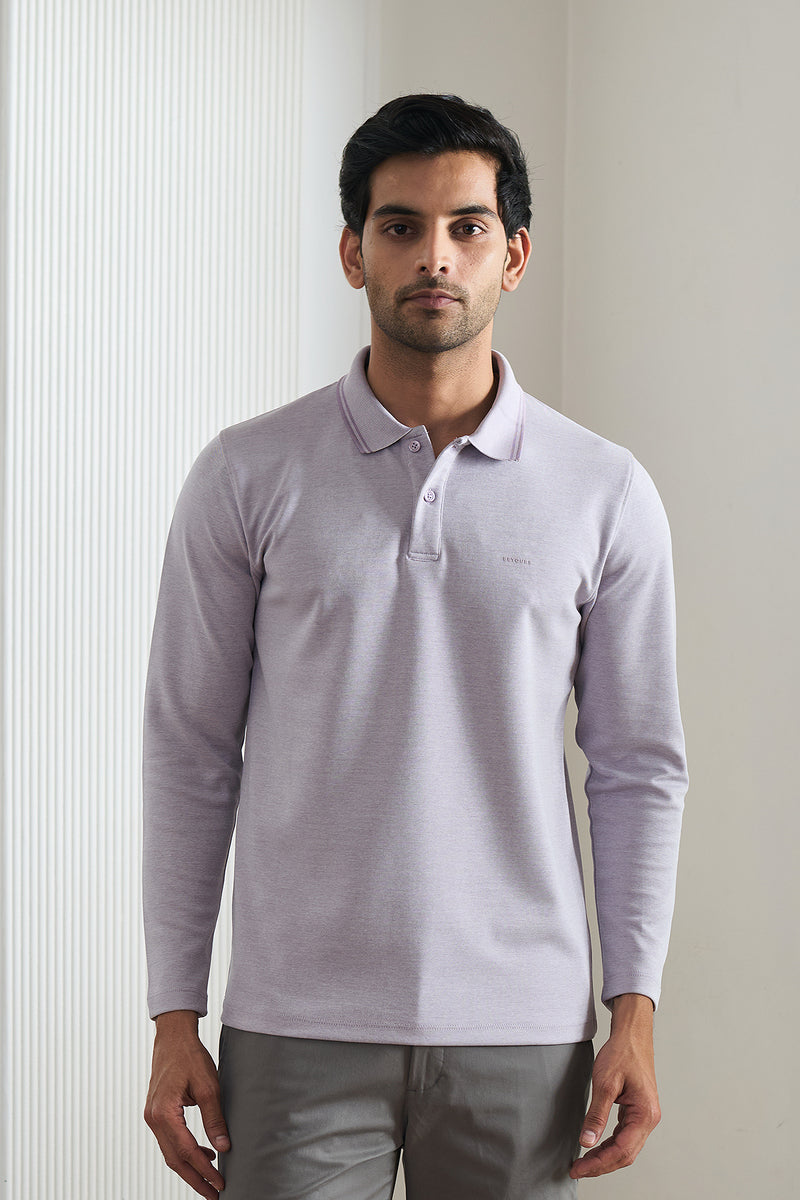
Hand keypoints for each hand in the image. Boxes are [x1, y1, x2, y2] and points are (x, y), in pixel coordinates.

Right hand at [144, 1010, 230, 1197]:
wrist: (173, 1037)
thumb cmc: (190, 1056)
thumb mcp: (209, 1086)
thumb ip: (215, 1118)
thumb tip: (224, 1146)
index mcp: (164, 1113)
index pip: (186, 1151)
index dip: (204, 1170)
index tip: (220, 1183)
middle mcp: (153, 1118)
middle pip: (174, 1159)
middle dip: (196, 1179)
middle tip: (215, 1194)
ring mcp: (152, 1117)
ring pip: (171, 1153)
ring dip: (190, 1167)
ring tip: (212, 1178)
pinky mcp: (156, 1113)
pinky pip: (170, 1140)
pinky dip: (185, 1152)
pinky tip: (204, 1153)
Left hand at [569, 993, 660, 1179]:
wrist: (632, 1035)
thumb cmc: (622, 1053)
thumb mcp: (605, 1083)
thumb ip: (596, 1114)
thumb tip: (587, 1141)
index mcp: (645, 1114)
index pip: (621, 1150)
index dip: (599, 1164)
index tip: (579, 1168)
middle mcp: (649, 1119)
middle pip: (625, 1155)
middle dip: (601, 1165)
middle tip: (577, 1169)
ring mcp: (645, 1117)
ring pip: (626, 1148)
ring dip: (605, 1158)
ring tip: (583, 1163)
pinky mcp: (638, 1112)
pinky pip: (624, 1136)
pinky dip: (610, 1145)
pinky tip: (595, 1148)